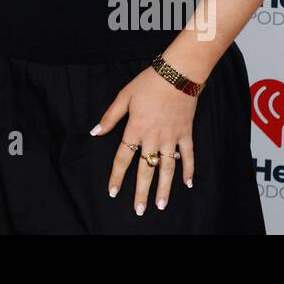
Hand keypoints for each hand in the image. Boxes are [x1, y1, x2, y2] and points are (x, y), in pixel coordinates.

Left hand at [90, 65, 196, 214]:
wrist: (177, 74)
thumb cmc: (148, 82)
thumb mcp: (124, 96)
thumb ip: (110, 117)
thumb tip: (95, 132)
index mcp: (135, 129)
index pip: (123, 157)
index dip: (117, 176)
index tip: (113, 192)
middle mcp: (153, 137)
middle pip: (146, 169)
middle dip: (142, 192)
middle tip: (139, 210)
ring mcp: (171, 137)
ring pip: (167, 168)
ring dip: (164, 188)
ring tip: (160, 205)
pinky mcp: (186, 133)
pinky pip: (188, 156)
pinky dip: (188, 170)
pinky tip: (187, 184)